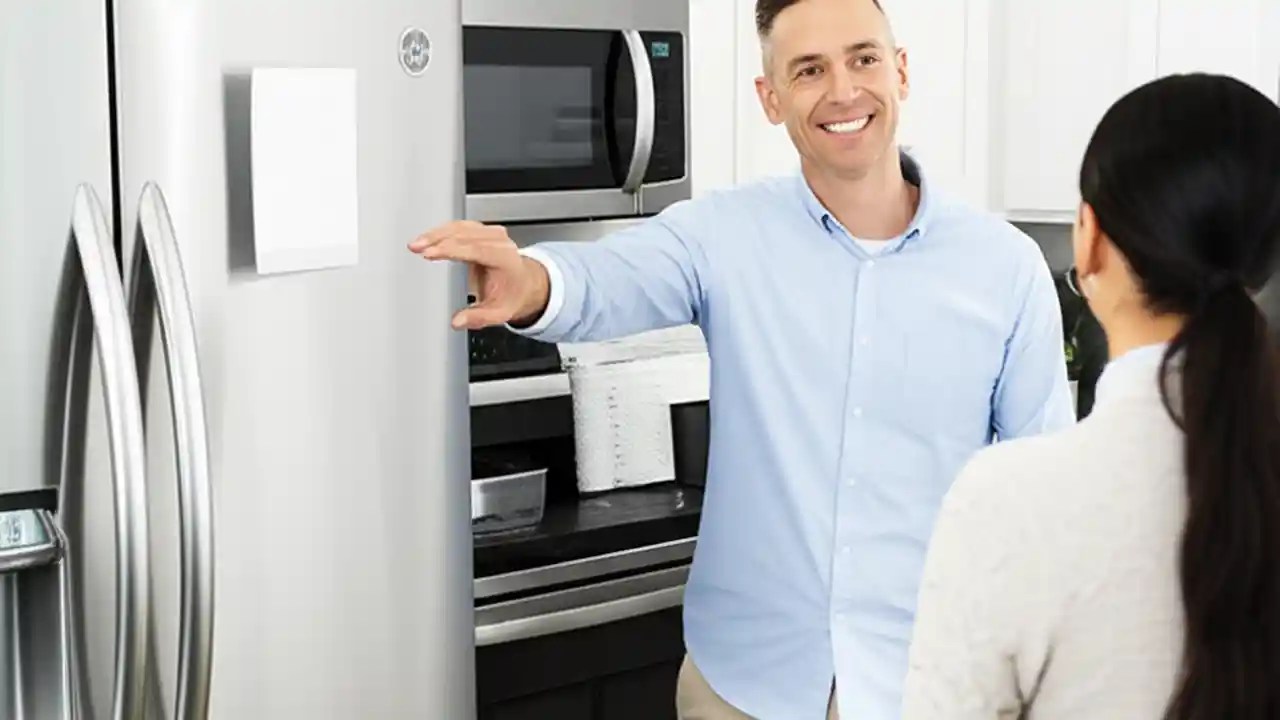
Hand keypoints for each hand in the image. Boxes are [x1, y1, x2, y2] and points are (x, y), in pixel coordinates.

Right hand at [408, 221, 549, 329]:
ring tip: (416, 244)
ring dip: (436, 234)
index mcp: (504, 258)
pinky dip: (442, 231)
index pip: (475, 249)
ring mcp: (491, 233)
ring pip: (460, 227)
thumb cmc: (514, 294)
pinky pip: (460, 226)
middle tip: (416, 247)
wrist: (525, 283)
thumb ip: (478, 318)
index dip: (450, 250)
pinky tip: (428, 237)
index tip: (430, 253)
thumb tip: (458, 321)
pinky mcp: (482, 231)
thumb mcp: (500, 313)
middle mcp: (499, 241)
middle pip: (464, 235)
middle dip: (437, 240)